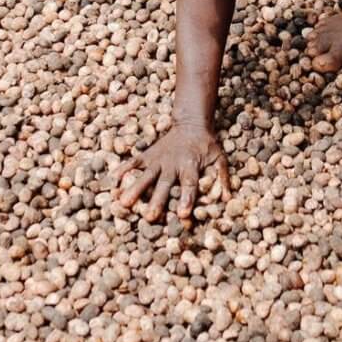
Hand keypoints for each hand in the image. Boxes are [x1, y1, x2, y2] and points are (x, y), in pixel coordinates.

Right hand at [113, 124, 231, 221]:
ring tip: (123, 203)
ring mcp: (157, 159)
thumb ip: (222, 179)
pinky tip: (112, 182)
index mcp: (191, 165)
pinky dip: (123, 170)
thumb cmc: (207, 146)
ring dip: (134, 189)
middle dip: (157, 200)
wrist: (191, 124)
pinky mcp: (147, 155)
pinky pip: (133, 163)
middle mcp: (172, 164)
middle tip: (150, 217)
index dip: (187, 198)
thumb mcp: (220, 159)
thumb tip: (228, 200)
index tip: (183, 215)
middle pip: (164, 184)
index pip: (189, 184)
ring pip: (145, 175)